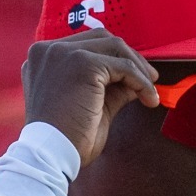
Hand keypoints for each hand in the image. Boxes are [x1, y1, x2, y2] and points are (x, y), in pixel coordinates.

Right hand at [20, 28, 160, 167]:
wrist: (51, 156)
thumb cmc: (67, 138)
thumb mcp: (92, 104)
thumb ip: (111, 87)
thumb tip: (137, 79)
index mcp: (44, 58)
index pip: (87, 45)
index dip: (115, 57)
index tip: (136, 77)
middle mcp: (48, 49)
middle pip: (102, 39)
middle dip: (130, 58)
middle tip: (150, 80)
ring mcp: (64, 53)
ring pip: (115, 48)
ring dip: (138, 69)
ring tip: (150, 92)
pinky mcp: (82, 64)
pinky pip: (123, 66)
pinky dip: (141, 82)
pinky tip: (149, 99)